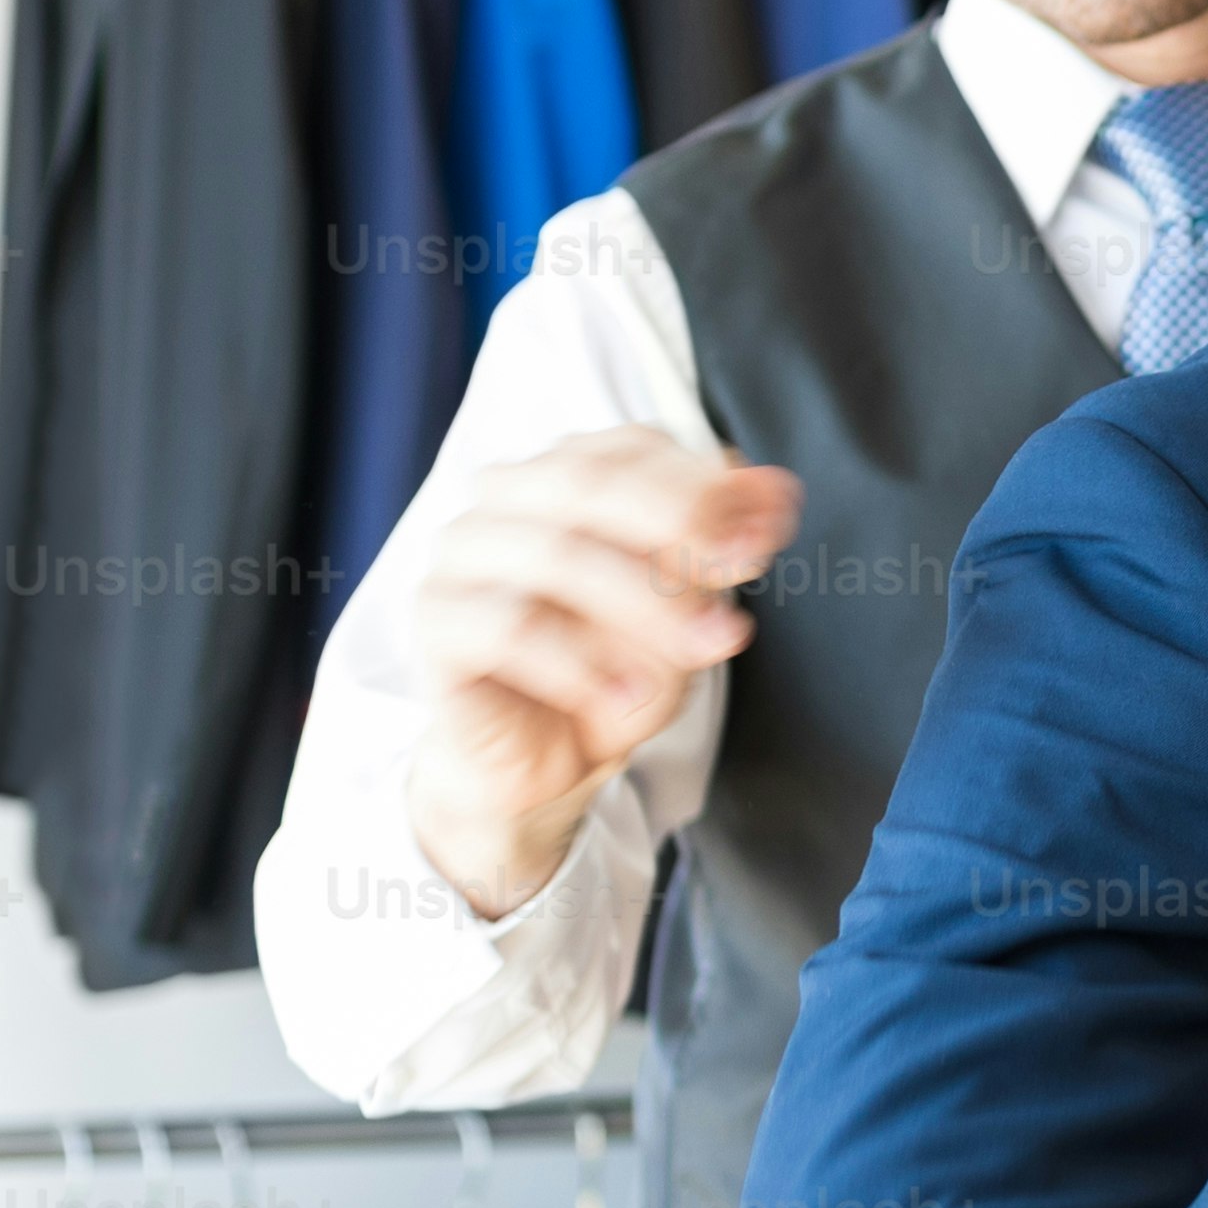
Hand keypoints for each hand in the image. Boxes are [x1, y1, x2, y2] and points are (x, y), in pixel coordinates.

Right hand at [397, 432, 804, 917]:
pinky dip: (582, 665)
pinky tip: (626, 697)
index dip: (707, 484)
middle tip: (739, 573)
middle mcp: (503, 497)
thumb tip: (771, 491)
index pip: (633, 448)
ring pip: (556, 555)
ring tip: (702, 648)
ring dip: (644, 603)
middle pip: (588, 483)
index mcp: (564, 471)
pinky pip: (510, 629)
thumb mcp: (685, 608)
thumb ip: (718, 547)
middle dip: (677, 525)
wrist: (546, 759)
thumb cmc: (614, 667)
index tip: (770, 528)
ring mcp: (460, 555)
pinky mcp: (435, 623)